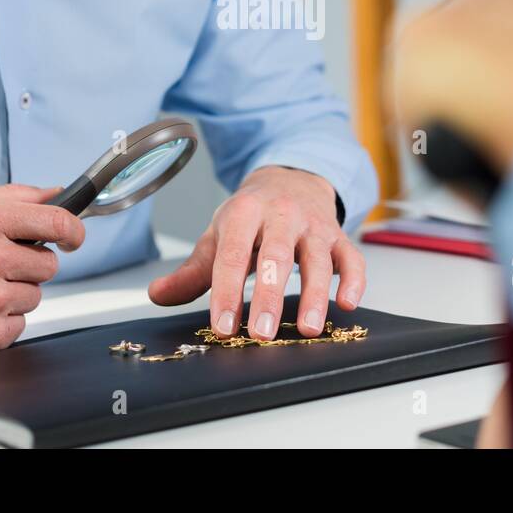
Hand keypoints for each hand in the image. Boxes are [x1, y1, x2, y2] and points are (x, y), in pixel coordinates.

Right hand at [0, 184, 84, 361]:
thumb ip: (10, 196)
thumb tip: (57, 193)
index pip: (56, 221)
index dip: (73, 231)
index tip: (73, 238)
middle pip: (48, 264)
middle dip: (27, 266)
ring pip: (34, 295)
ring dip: (12, 294)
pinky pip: (19, 324)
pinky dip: (0, 321)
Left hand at [148, 166, 365, 339]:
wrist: (290, 178)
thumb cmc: (251, 216)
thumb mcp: (219, 235)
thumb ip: (193, 271)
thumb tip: (158, 295)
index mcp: (245, 213)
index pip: (233, 256)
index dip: (227, 293)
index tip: (223, 327)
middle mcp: (282, 215)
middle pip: (277, 256)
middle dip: (270, 296)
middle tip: (262, 333)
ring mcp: (314, 225)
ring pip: (319, 259)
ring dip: (315, 295)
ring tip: (307, 328)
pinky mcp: (339, 235)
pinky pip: (352, 257)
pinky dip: (353, 279)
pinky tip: (347, 303)